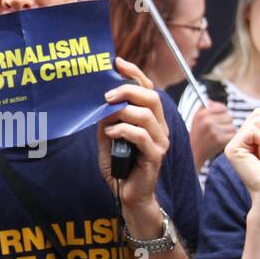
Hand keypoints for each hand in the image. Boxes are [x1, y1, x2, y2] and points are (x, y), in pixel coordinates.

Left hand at [97, 57, 169, 227]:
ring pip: (147, 115)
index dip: (135, 73)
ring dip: (124, 111)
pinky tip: (110, 134)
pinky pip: (142, 136)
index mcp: (151, 119)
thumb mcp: (108, 137)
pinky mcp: (155, 156)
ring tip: (106, 115)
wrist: (128, 196)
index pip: (148, 89)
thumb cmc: (120, 166)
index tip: (117, 62)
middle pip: (152, 97)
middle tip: (107, 95)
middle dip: (128, 91)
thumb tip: (99, 101)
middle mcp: (160, 128)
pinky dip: (124, 130)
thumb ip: (107, 119)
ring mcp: (160, 142)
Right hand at [189, 99, 236, 170]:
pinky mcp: (220, 140)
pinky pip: (233, 135)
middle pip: (229, 117)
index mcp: (201, 114)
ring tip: (219, 137)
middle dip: (226, 124)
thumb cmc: (196, 137)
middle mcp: (207, 121)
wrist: (192, 155)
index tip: (219, 119)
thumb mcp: (196, 120)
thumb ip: (204, 108)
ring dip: (228, 132)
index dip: (222, 114)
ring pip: (232, 126)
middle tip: (218, 131)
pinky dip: (229, 139)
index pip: (222, 107)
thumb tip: (212, 102)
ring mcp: (213, 131)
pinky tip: (221, 142)